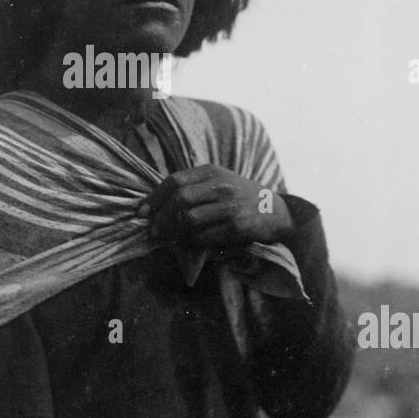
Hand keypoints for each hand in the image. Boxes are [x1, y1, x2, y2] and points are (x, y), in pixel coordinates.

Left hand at [135, 165, 293, 249]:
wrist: (277, 211)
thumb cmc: (241, 198)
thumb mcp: (220, 183)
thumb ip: (193, 189)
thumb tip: (156, 207)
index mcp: (212, 172)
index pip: (175, 181)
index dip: (154, 198)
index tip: (141, 212)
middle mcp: (221, 185)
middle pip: (179, 199)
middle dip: (160, 217)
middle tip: (152, 230)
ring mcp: (230, 205)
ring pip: (189, 219)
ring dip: (172, 232)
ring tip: (165, 239)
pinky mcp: (238, 226)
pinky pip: (205, 237)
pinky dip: (192, 243)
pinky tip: (188, 245)